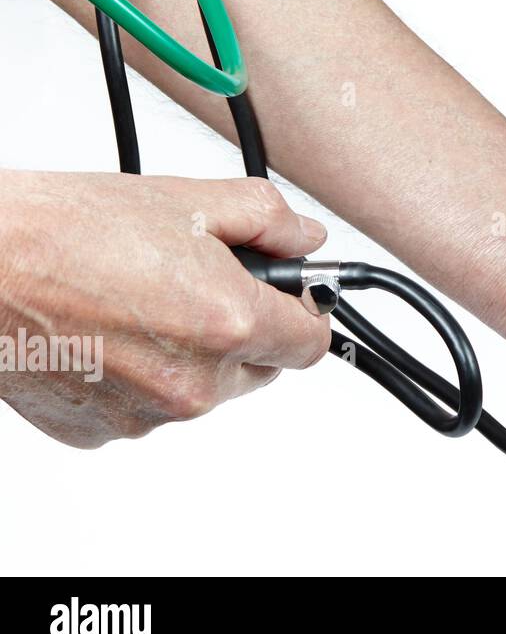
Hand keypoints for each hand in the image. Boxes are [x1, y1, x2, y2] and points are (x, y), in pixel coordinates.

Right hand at [0, 171, 331, 447]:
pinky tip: (105, 331)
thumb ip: (267, 221)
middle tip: (199, 282)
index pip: (311, 343)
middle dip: (245, 329)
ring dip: (189, 355)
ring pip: (201, 390)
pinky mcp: (99, 432)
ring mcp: (145, 415)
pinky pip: (147, 407)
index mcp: (228, 323)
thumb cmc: (66, 231)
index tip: (286, 294)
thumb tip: (306, 238)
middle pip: (259, 369)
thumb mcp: (189, 201)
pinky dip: (139, 376)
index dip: (302, 311)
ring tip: (138, 300)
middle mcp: (194, 383)